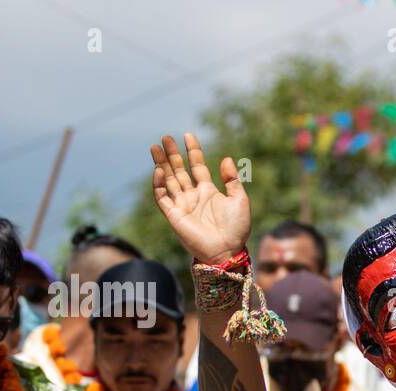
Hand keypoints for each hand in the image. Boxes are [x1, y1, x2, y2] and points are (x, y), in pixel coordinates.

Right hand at [150, 133, 250, 264]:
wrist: (227, 251)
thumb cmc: (237, 229)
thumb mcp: (239, 200)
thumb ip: (232, 180)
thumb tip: (226, 158)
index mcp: (208, 191)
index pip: (197, 166)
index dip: (193, 151)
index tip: (188, 135)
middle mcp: (193, 196)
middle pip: (179, 170)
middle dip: (172, 154)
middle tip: (166, 137)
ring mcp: (182, 205)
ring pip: (168, 180)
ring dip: (162, 164)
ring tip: (155, 147)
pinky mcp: (174, 215)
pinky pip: (163, 197)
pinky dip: (159, 184)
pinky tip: (160, 170)